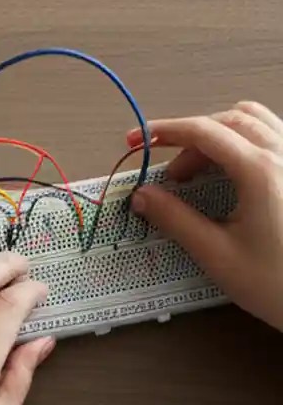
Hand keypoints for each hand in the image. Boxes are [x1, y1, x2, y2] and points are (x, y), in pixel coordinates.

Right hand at [127, 101, 282, 331]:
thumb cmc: (278, 283)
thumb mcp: (217, 254)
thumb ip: (175, 219)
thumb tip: (142, 196)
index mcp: (260, 172)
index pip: (203, 132)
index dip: (163, 132)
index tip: (136, 141)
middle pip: (228, 122)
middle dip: (190, 139)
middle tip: (171, 175)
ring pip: (256, 121)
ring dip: (220, 134)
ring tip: (202, 167)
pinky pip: (275, 135)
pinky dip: (246, 140)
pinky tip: (235, 169)